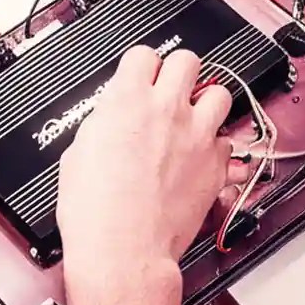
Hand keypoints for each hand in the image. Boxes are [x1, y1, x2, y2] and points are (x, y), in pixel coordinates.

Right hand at [56, 47, 247, 281]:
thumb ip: (103, 123)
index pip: (143, 54)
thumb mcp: (77, 153)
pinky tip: (200, 157)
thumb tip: (112, 118)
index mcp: (126, 100)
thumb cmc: (94, 212)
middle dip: (178, 73)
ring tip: (193, 118)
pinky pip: (226, 141)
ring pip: (220, 93)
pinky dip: (216, 146)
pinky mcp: (216, 164)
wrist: (123, 250)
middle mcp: (167, 110)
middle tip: (170, 90)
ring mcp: (197, 135)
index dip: (141, 67)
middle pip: (188, 60)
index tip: (140, 77)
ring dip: (206, 102)